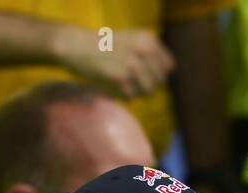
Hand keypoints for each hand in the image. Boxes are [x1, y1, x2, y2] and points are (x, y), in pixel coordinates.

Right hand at [54, 24, 174, 98]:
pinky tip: (112, 84)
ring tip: (123, 83)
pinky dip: (123, 95)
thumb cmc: (105, 46)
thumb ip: (151, 54)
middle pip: (158, 82)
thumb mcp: (133, 41)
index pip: (168, 68)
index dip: (158, 75)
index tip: (146, 76)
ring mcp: (133, 65)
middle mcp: (144, 51)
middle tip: (130, 81)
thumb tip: (165, 75)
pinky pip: (131, 96)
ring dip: (136, 92)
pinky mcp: (121, 79)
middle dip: (147, 85)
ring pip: (148, 92)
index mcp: (149, 40)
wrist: (79, 47)